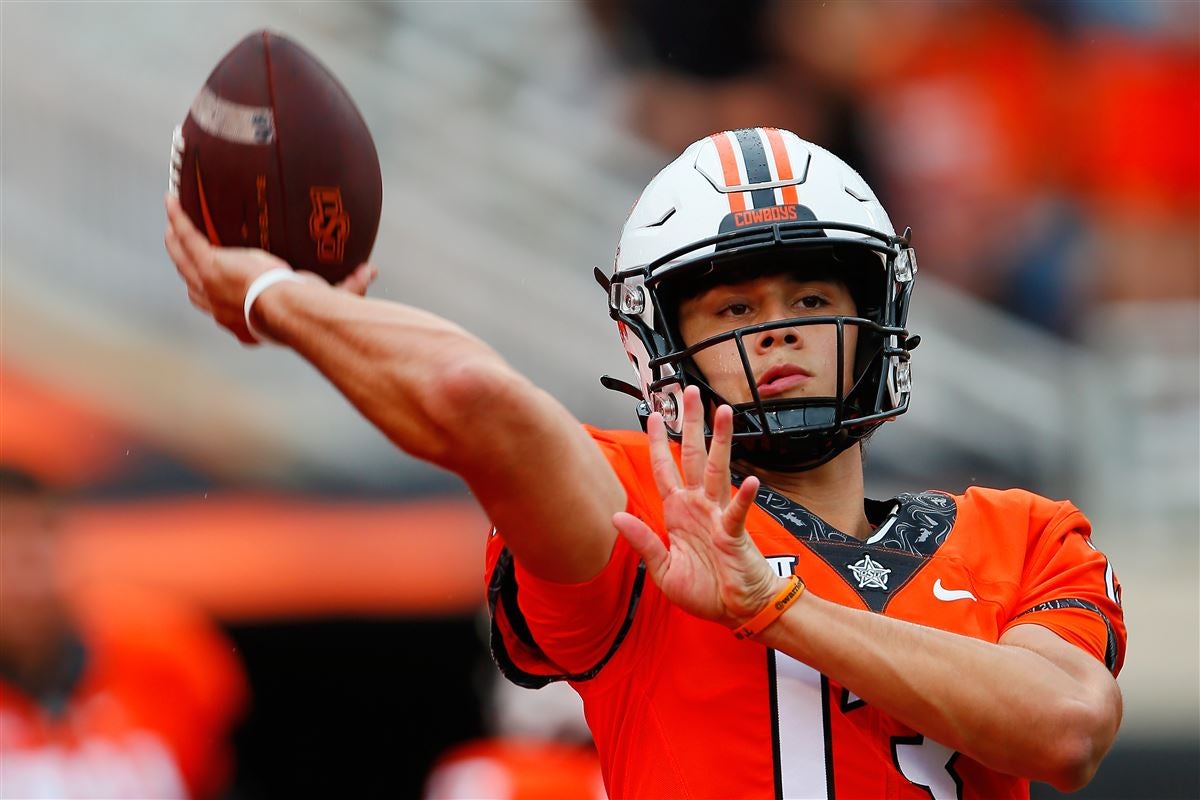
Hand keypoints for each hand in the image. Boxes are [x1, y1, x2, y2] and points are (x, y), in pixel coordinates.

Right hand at [163, 194, 376, 343]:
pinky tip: (172, 200)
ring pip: (183, 263)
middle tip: (185, 255)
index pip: (225, 313)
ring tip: (171, 229)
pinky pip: (186, 237)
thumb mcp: (330, 298)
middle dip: (188, 272)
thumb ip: (351, 285)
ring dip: (176, 245)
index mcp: (244, 325)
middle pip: (195, 289)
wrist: (289, 308)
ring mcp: (210, 286)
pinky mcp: (209, 264)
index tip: (222, 289)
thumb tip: (371, 270)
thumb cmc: (309, 312)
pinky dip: (178, 219)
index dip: (219, 300)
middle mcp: (221, 310)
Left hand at [612, 385, 785, 628]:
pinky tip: (751, 480)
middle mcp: (698, 506)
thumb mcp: (663, 569)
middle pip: (692, 456)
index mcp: (678, 512)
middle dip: (690, 424)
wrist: (737, 612)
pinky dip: (744, 497)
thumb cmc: (705, 591)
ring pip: (718, 470)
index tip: (652, 415)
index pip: (664, 469)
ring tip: (725, 412)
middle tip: (690, 392)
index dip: (657, 442)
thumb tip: (616, 517)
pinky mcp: (734, 533)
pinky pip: (738, 511)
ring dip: (721, 441)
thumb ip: (642, 542)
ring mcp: (718, 515)